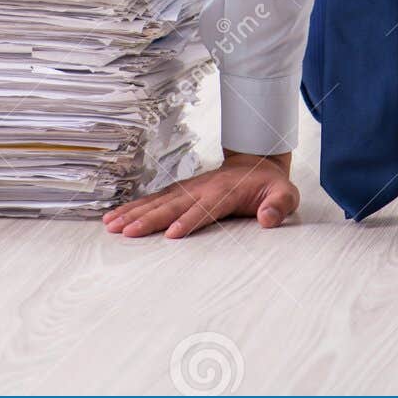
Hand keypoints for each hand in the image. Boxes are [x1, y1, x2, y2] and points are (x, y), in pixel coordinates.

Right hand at [102, 150, 298, 239]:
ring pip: (158, 201)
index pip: (206, 208)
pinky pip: (155, 200)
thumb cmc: (270, 185)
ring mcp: (189, 188)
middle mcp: (203, 188)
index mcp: (227, 192)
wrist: (257, 163)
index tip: (172, 234)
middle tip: (127, 232)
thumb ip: (279, 206)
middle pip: (173, 205)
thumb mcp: (285, 194)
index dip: (190, 220)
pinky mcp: (180, 191)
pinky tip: (116, 217)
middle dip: (150, 219)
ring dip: (135, 213)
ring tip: (112, 225)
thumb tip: (268, 219)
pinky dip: (134, 208)